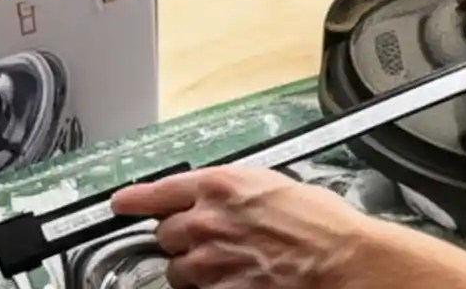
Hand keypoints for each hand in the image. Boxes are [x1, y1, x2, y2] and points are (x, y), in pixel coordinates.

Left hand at [110, 166, 367, 288]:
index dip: (135, 199)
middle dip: (182, 240)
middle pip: (165, 235)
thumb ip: (233, 193)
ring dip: (194, 271)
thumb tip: (219, 200)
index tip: (121, 203)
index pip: (158, 191)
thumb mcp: (273, 187)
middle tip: (210, 244)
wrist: (343, 261)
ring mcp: (209, 262)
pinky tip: (236, 283)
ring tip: (228, 268)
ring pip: (178, 271)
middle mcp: (206, 222)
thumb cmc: (322, 225)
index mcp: (219, 187)